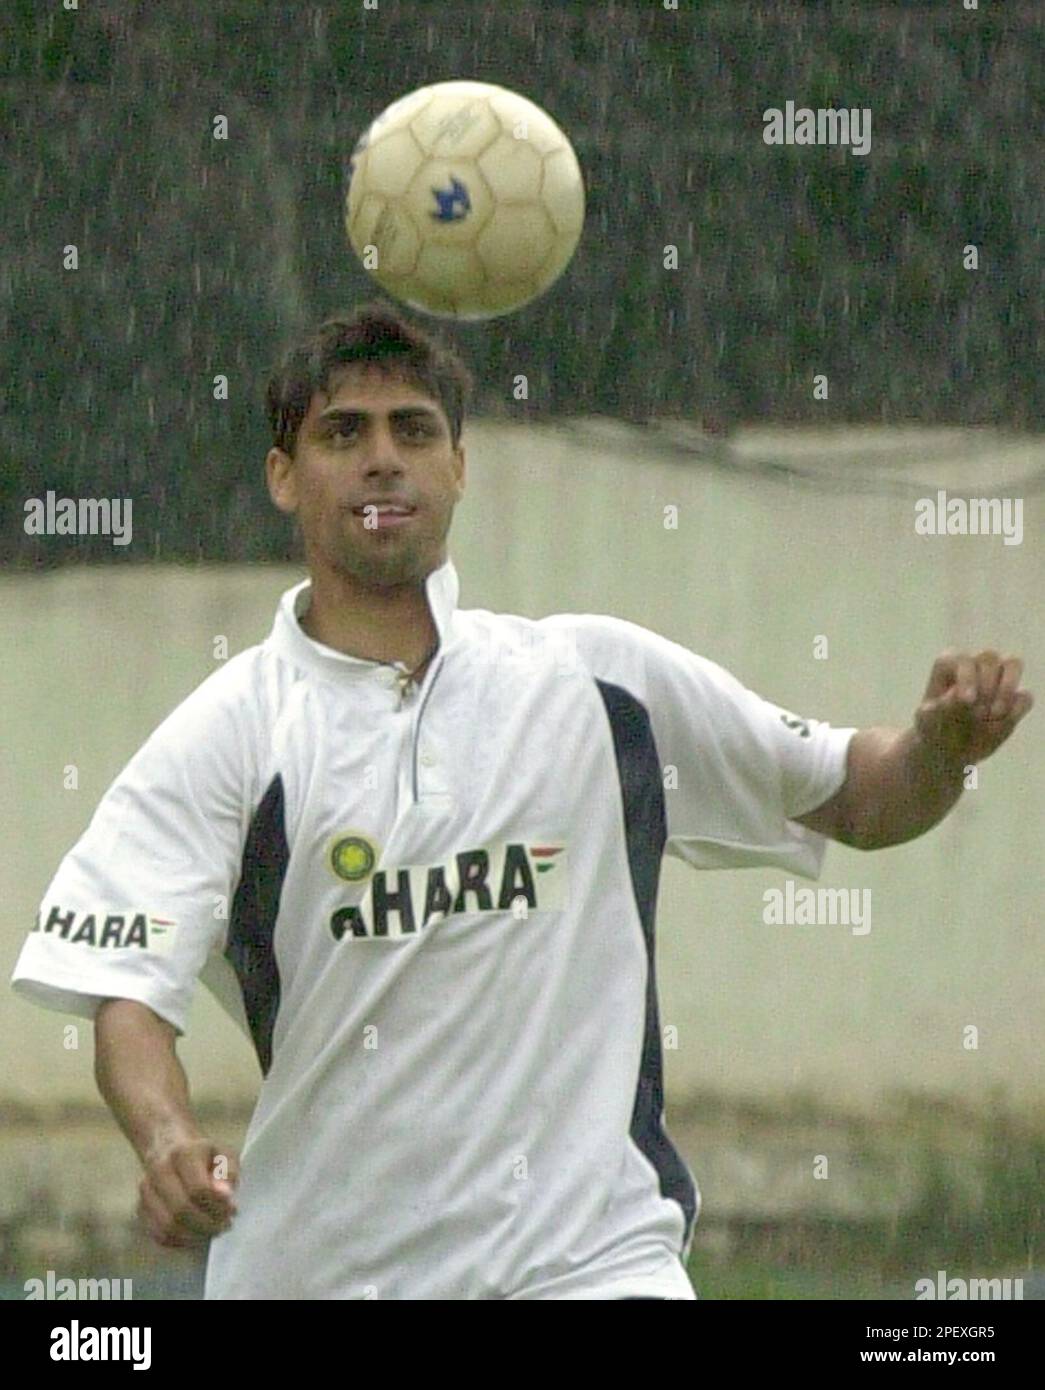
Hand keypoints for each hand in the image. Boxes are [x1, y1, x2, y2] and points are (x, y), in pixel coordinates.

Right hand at [138, 1132, 239, 1248]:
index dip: (217, 1206)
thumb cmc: (203, 1154)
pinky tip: (197, 1234)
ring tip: (213, 1230)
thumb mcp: (224, 1154)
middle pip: (181, 1210)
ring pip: (168, 1226)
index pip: (198, 1189)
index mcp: (184, 1154)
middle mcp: (160, 1171)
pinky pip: (160, 1234)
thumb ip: (228, 1173)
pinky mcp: (141, 1209)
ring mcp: (146, 1191)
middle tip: (225, 1225)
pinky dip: (181, 1240)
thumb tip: (226, 1197)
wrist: (169, 1148)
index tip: (232, 1210)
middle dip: (207, 1224)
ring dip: (195, 1235)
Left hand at [914, 650, 1032, 766]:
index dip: (966, 677)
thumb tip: (954, 697)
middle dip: (986, 684)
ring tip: (994, 715)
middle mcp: (975, 666)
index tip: (966, 701)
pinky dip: (1017, 710)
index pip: (961, 658)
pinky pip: (1025, 696)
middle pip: (989, 657)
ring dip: (1007, 688)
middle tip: (977, 713)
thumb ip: (936, 710)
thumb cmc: (932, 729)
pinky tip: (1001, 724)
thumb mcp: (926, 723)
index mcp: (949, 665)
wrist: (948, 751)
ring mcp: (997, 680)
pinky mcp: (1014, 700)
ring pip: (1013, 664)